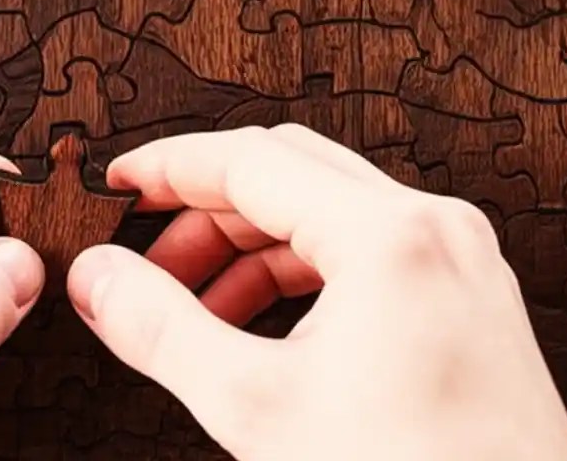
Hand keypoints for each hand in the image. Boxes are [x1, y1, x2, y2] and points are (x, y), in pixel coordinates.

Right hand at [66, 126, 566, 460]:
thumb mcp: (256, 407)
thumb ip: (161, 328)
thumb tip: (100, 277)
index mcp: (389, 236)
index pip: (251, 159)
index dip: (170, 167)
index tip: (121, 185)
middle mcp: (435, 231)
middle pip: (290, 173)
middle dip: (205, 209)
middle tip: (145, 254)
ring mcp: (460, 264)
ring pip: (328, 211)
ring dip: (249, 244)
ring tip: (192, 302)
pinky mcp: (466, 302)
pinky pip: (366, 253)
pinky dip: (300, 273)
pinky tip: (256, 324)